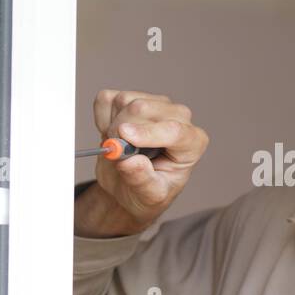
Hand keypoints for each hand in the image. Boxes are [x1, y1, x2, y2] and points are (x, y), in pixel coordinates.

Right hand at [76, 89, 208, 236]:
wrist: (130, 186)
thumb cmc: (147, 192)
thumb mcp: (149, 196)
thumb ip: (142, 180)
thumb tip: (129, 162)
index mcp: (192, 143)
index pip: (174, 130)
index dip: (148, 132)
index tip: (124, 136)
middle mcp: (178, 117)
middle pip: (143, 108)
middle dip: (121, 130)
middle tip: (116, 154)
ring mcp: (155, 104)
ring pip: (124, 101)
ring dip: (111, 126)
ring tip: (119, 148)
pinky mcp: (133, 98)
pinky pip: (107, 99)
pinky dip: (102, 117)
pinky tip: (111, 133)